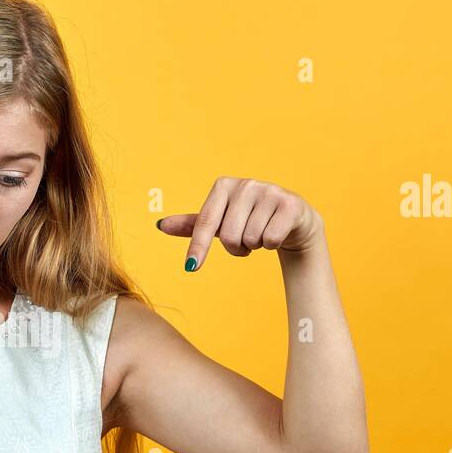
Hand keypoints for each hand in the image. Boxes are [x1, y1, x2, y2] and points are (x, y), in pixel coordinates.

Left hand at [156, 177, 321, 270]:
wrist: (291, 218)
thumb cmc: (249, 219)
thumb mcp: (220, 222)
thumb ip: (192, 224)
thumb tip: (160, 225)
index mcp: (223, 186)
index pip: (205, 222)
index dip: (198, 247)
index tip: (191, 267)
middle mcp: (246, 184)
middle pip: (228, 236)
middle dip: (236, 247)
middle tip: (245, 240)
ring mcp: (269, 191)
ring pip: (250, 239)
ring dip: (254, 246)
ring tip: (261, 234)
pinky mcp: (289, 204)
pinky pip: (270, 239)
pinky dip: (272, 244)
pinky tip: (276, 232)